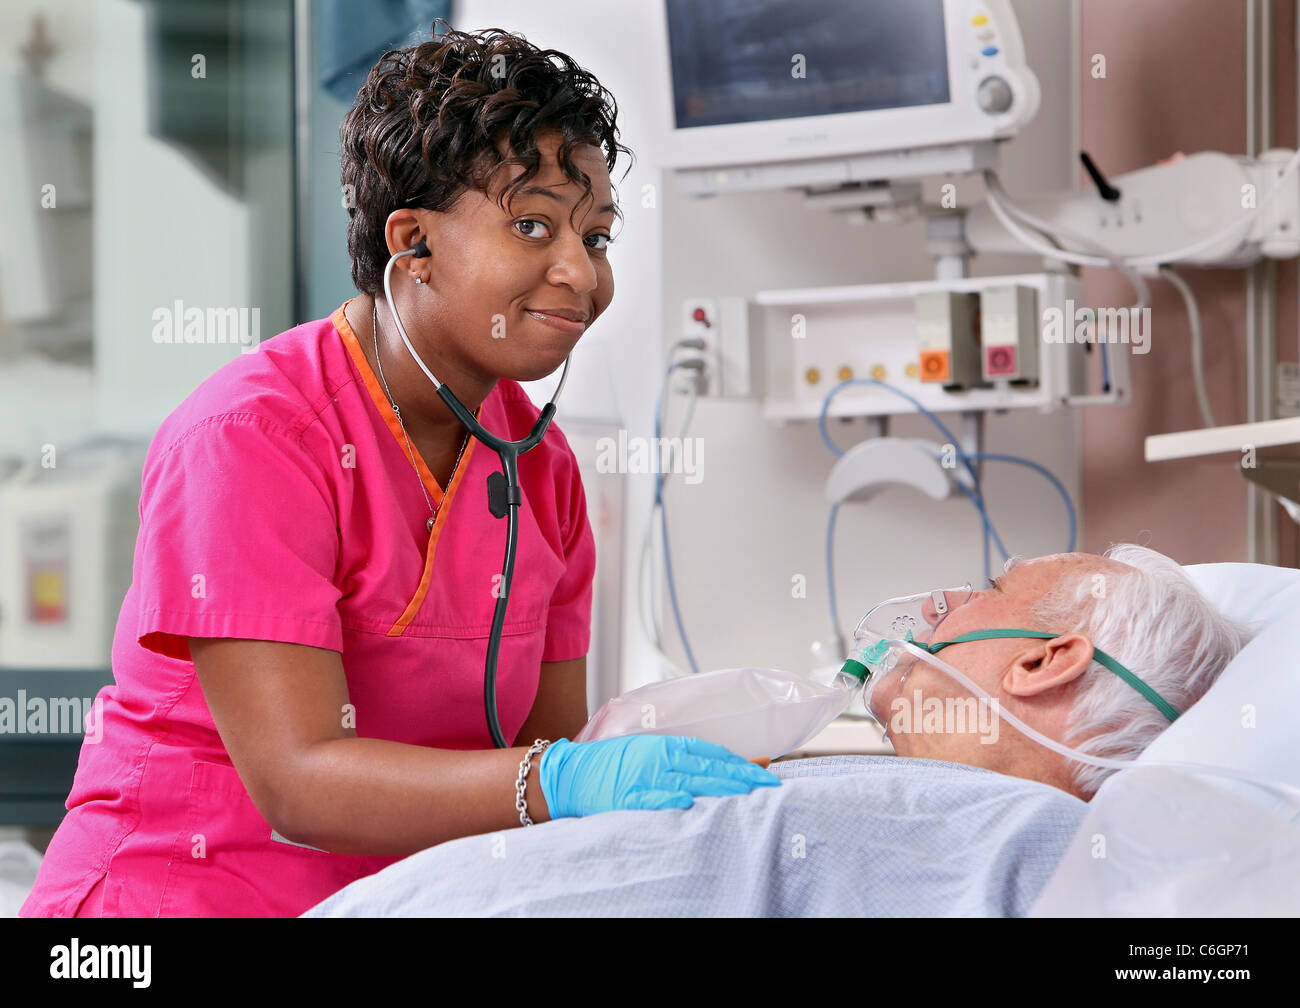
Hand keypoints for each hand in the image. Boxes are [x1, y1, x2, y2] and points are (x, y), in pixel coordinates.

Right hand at [538, 735, 780, 817]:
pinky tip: (687, 802)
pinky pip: (652, 798)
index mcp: (666, 745)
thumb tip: (718, 767)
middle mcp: (660, 758)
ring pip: (689, 781)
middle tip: (769, 784)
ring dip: (719, 787)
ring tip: (746, 794)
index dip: (741, 763)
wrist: (571, 773)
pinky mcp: (628, 795)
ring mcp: (644, 777)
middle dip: (742, 776)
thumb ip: (682, 760)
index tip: (766, 771)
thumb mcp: (649, 753)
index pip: (713, 754)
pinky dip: (669, 799)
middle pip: (709, 767)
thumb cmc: (612, 765)